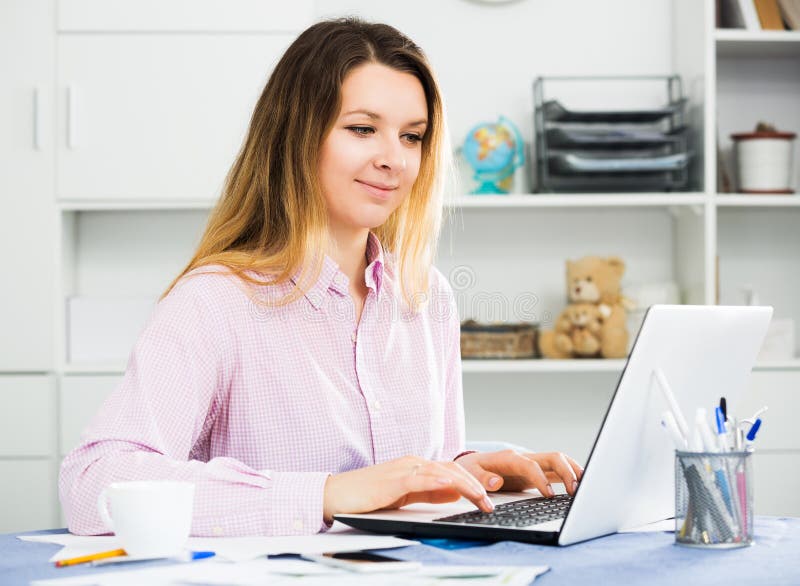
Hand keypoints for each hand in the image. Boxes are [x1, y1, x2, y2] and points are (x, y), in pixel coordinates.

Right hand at [322, 455, 494, 522]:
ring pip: (443, 472)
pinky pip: (422, 478)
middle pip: (452, 469)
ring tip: (481, 497)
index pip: (451, 471)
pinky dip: (439, 481)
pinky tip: (452, 486)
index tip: (487, 498)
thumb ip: (428, 493)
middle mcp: (412, 463)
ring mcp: (404, 469)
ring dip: (465, 485)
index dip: (472, 483)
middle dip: (475, 485)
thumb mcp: (404, 496)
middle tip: (490, 501)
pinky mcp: (394, 479)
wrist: (337, 495)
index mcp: (415, 467)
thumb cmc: (367, 496)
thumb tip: (453, 494)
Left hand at [455, 450, 583, 496]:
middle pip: (552, 457)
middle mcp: (524, 458)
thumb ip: (481, 478)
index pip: (530, 465)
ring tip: (586, 488)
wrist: (471, 464)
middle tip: (575, 491)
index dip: (541, 479)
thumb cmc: (471, 469)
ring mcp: (532, 463)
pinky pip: (557, 470)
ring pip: (559, 461)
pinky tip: (580, 486)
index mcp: (509, 458)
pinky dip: (570, 475)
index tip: (549, 495)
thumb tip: (496, 482)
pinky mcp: (536, 471)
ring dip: (574, 471)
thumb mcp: (470, 473)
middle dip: (567, 471)